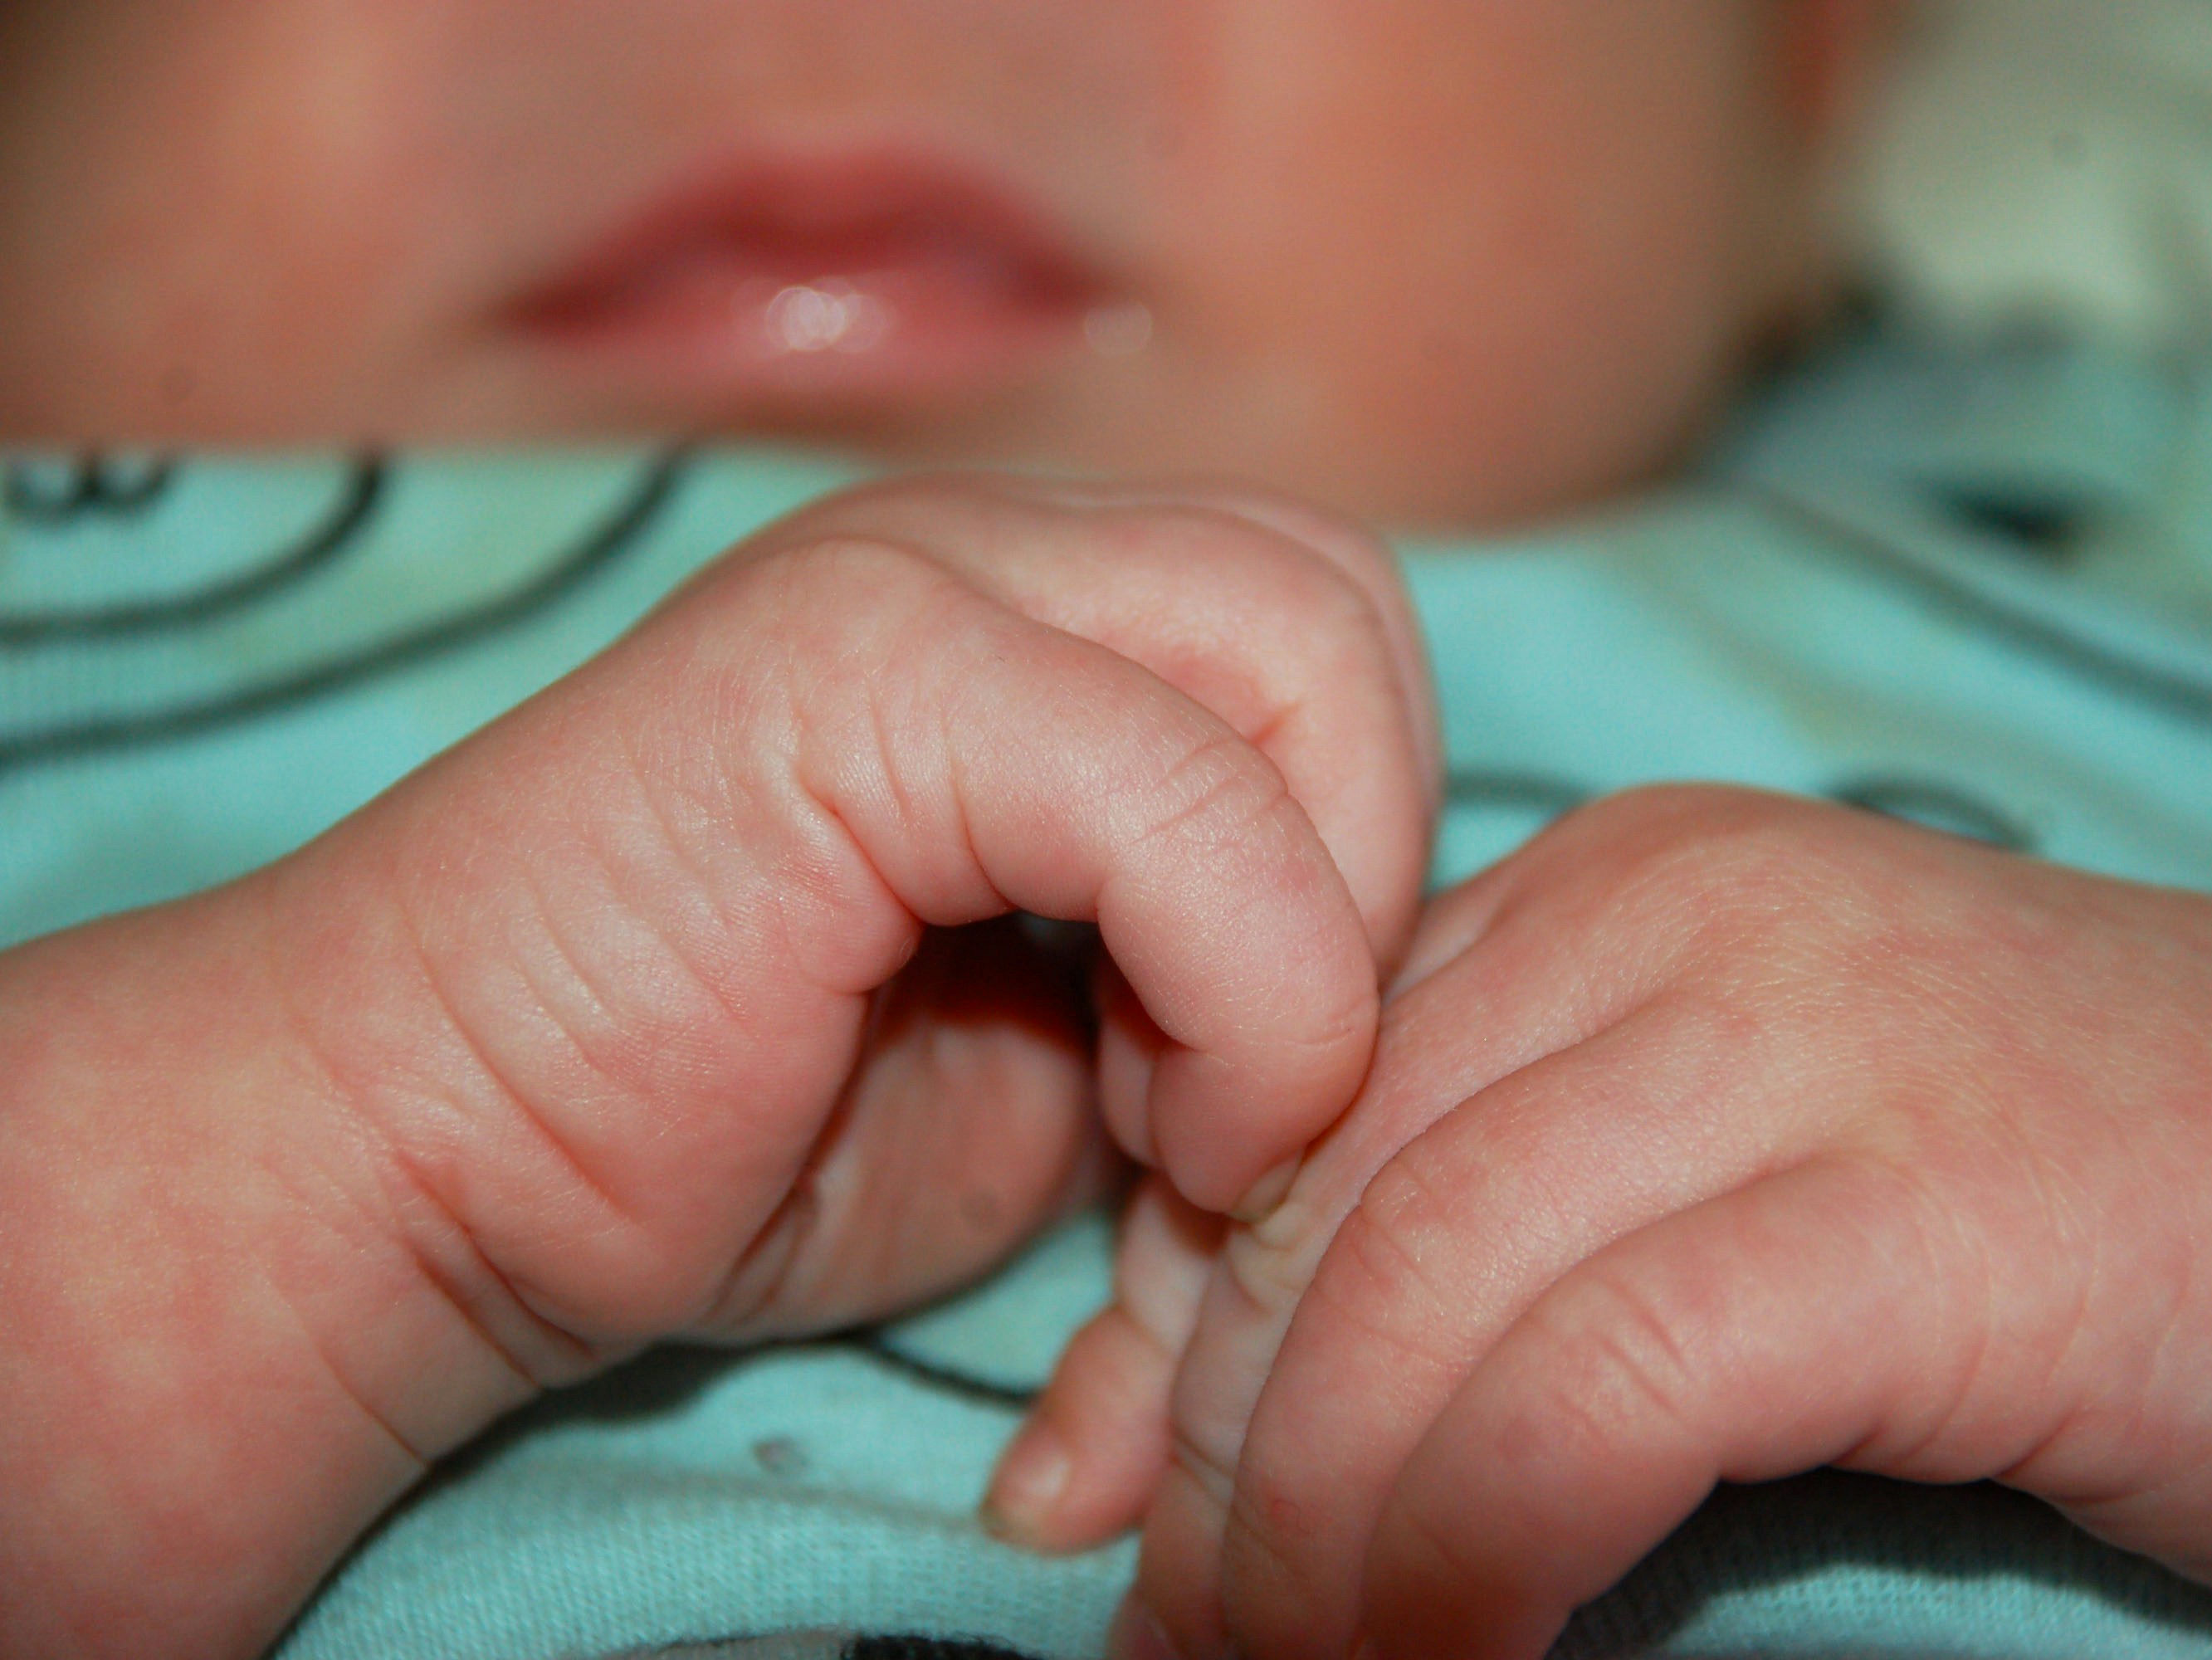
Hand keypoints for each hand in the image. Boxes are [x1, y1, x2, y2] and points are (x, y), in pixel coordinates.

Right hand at [0, 475, 1437, 1658]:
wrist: (415, 1175)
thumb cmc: (719, 1136)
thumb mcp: (1060, 1055)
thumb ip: (1222, 960)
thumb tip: (1390, 980)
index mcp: (1030, 611)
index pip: (1337, 636)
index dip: (1365, 868)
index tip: (1258, 1081)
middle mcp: (979, 545)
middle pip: (1350, 609)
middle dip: (1370, 878)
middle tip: (1248, 1089)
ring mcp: (907, 577)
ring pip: (1308, 649)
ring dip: (1314, 932)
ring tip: (1183, 1113)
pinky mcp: (845, 672)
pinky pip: (1176, 793)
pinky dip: (1241, 988)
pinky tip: (1138, 1127)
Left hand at [1008, 785, 2211, 1659]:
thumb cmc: (2075, 1238)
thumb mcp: (1708, 1214)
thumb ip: (1473, 1269)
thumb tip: (1142, 1445)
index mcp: (1602, 890)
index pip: (1281, 1106)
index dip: (1158, 1332)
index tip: (1094, 1511)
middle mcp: (1673, 909)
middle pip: (1321, 1204)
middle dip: (1207, 1460)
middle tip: (1171, 1640)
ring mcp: (1803, 1030)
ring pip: (1417, 1296)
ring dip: (1312, 1539)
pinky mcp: (1921, 1197)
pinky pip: (1594, 1394)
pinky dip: (1478, 1552)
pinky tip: (1463, 1649)